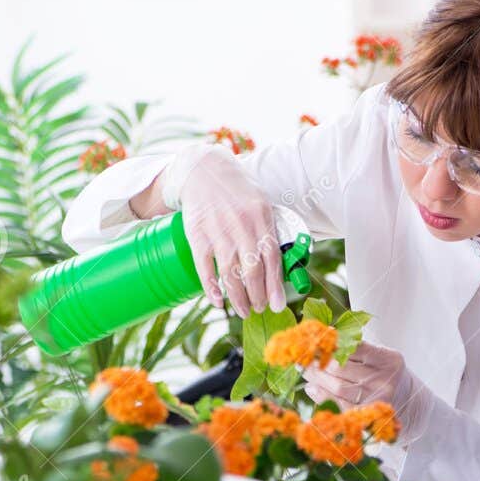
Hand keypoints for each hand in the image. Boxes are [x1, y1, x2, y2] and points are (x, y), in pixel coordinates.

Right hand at [165, 149, 284, 313]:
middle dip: (258, 296)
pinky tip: (218, 302)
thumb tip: (282, 264)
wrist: (203, 169)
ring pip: (230, 274)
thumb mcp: (261, 204)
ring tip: (244, 311)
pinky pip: (204, 267)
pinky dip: (211, 288)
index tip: (278, 305)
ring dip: (238, 298)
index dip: (275, 286)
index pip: (272, 259)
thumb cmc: (237, 190)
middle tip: (260, 309)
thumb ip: (270, 231)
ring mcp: (218, 231)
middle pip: (252, 271)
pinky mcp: (197, 235)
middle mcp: (241, 226)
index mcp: (261, 218)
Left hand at [304, 342, 413, 410]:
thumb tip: (322, 343)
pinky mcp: (367, 415)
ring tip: (305, 372)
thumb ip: (356, 349)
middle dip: (319, 362)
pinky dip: (322, 396)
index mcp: (389, 359)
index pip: (355, 348)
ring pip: (339, 386)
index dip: (332, 343)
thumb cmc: (384, 374)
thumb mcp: (379, 357)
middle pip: (343, 368)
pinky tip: (312, 389)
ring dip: (317, 379)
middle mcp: (385, 379)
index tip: (317, 340)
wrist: (407, 401)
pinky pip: (340, 404)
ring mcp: (377, 399)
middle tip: (304, 358)